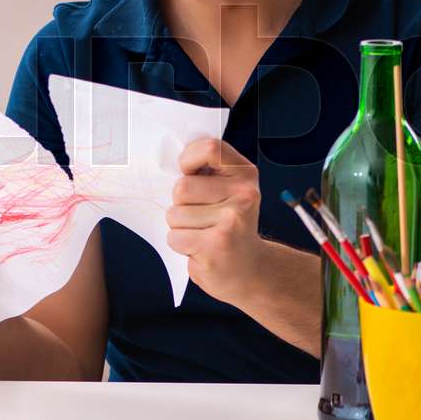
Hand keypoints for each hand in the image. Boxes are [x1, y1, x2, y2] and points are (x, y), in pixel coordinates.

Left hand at [166, 138, 265, 304]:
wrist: (251, 271)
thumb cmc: (231, 228)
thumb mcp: (231, 192)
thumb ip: (208, 173)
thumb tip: (169, 162)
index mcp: (245, 175)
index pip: (209, 148)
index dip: (188, 160)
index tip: (188, 173)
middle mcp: (244, 195)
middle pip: (182, 186)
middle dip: (181, 205)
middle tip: (202, 217)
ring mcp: (231, 220)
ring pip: (174, 213)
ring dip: (180, 228)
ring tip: (203, 234)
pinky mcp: (216, 245)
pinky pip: (175, 236)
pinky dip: (181, 245)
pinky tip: (201, 249)